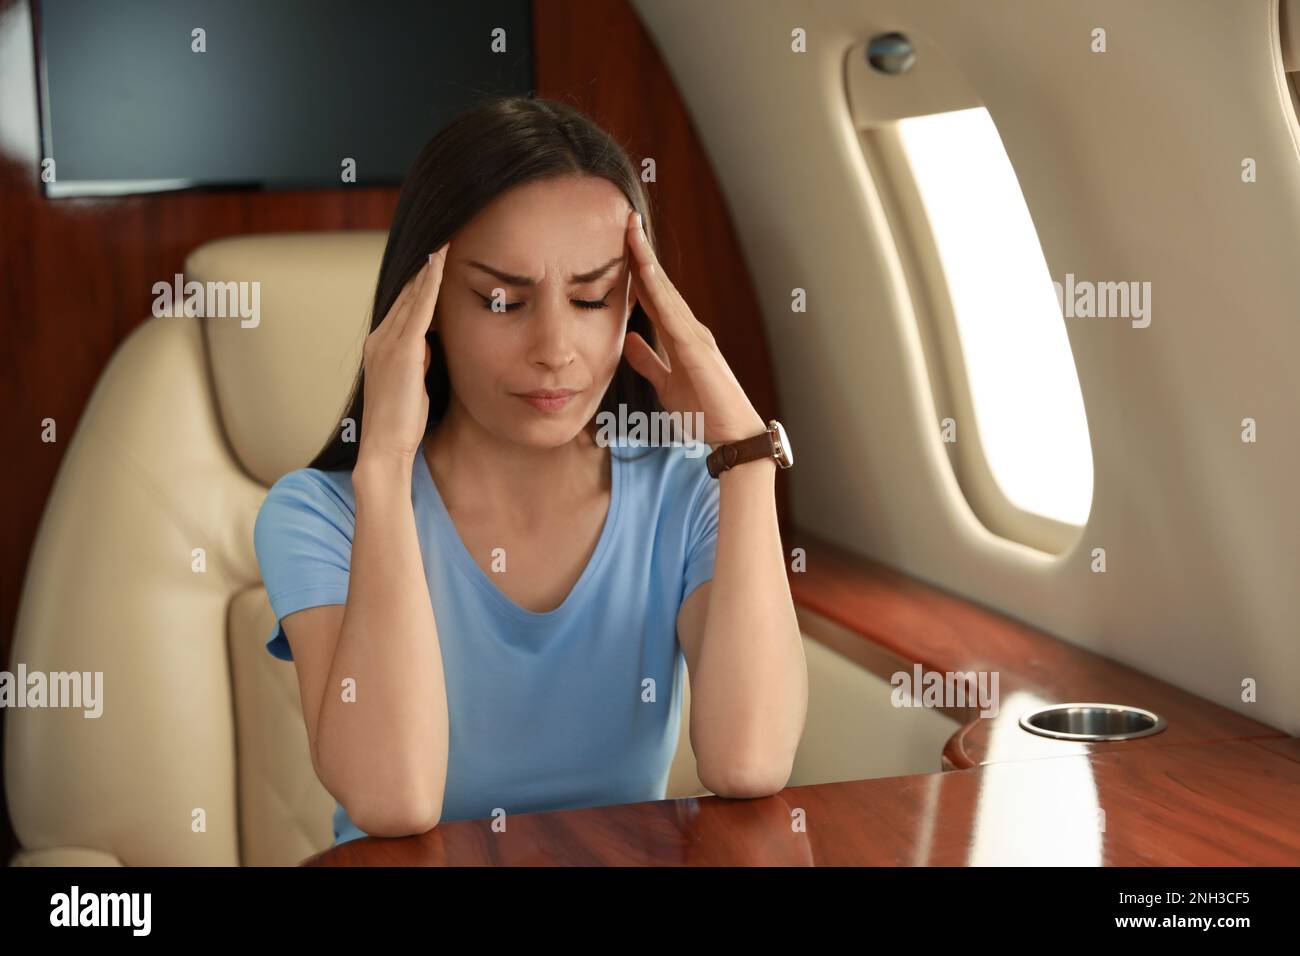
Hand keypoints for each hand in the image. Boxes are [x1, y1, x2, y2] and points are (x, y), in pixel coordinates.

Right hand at [356, 241, 448, 466]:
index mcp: (382, 346)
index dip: (420, 280)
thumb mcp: (413, 384)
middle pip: (407, 292)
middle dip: (425, 265)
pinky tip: (441, 261)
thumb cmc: (403, 424)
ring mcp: (388, 342)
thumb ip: (419, 359)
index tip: (437, 257)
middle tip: (444, 236)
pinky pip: (420, 307)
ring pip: (413, 293)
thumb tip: (432, 343)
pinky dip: (430, 282)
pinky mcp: (402, 350)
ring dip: (430, 265)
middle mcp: (380, 338)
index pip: (405, 305)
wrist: (385, 449)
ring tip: (446, 239)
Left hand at [621, 211, 764, 447]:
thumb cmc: (706, 413)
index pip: (654, 296)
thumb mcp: (666, 385)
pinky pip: (673, 315)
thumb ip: (648, 361)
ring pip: (666, 292)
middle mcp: (690, 329)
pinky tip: (644, 272)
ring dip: (648, 262)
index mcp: (681, 336)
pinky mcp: (697, 350)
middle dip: (643, 253)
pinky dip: (658, 292)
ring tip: (632, 233)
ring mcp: (696, 336)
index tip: (622, 243)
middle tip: (626, 220)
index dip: (638, 270)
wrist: (734, 437)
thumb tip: (627, 340)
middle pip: (660, 285)